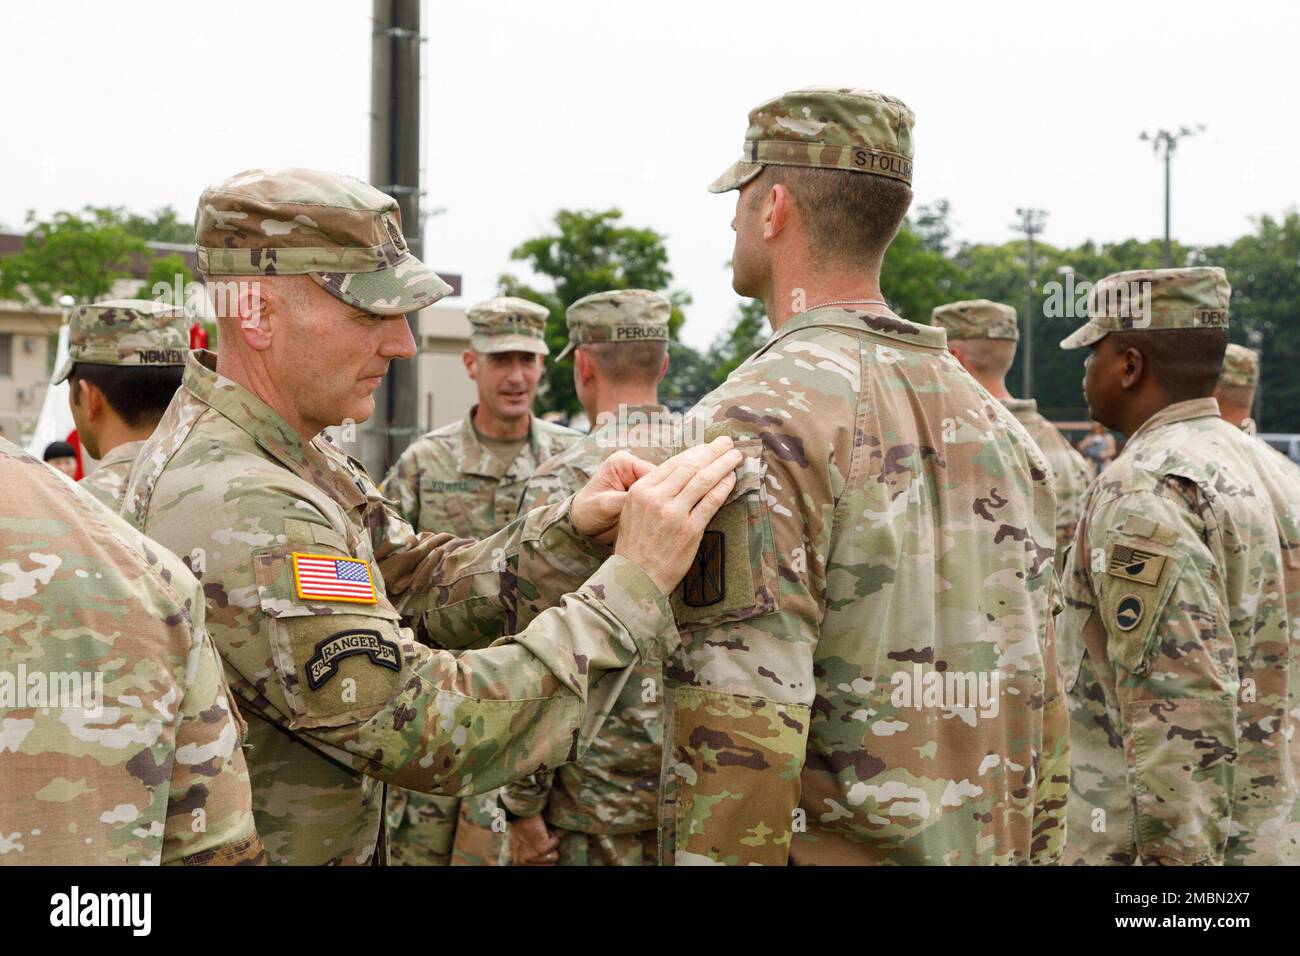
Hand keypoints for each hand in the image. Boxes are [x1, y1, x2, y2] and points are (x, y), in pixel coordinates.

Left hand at [508, 814, 558, 865]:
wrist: (520, 813)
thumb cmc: (522, 824)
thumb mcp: (521, 842)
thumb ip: (528, 853)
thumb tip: (545, 859)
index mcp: (519, 861)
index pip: (540, 867)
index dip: (547, 857)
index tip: (547, 850)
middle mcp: (524, 861)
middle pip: (549, 865)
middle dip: (551, 852)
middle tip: (544, 840)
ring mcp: (532, 856)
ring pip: (555, 856)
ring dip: (551, 842)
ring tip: (542, 834)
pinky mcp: (541, 848)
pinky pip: (556, 843)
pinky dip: (553, 834)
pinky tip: (543, 829)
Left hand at [571, 448, 674, 543]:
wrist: (582, 524)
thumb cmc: (587, 511)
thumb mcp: (605, 505)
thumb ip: (626, 500)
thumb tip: (649, 502)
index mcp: (623, 462)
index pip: (653, 472)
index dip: (666, 489)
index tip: (676, 503)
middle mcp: (633, 467)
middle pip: (662, 478)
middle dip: (670, 495)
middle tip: (679, 513)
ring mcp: (639, 480)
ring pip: (664, 489)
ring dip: (669, 503)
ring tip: (676, 518)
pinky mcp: (643, 493)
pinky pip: (660, 498)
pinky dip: (664, 508)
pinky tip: (670, 520)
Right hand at [614, 437, 742, 594]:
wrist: (636, 578)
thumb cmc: (636, 547)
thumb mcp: (632, 512)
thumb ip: (651, 492)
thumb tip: (678, 475)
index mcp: (641, 490)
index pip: (673, 463)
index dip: (695, 452)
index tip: (708, 446)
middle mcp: (656, 498)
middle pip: (690, 467)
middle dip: (712, 451)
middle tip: (727, 442)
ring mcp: (673, 513)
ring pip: (703, 480)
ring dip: (722, 464)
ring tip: (735, 456)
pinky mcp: (689, 530)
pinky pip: (711, 502)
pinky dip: (724, 487)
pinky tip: (732, 478)